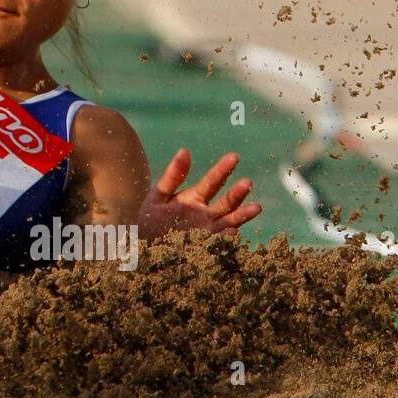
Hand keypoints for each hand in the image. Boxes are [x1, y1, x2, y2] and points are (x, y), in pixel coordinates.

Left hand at [137, 148, 260, 240]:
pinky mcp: (204, 246)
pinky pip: (218, 242)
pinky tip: (232, 232)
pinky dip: (226, 237)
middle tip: (247, 182)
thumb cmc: (150, 216)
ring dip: (242, 214)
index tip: (234, 156)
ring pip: (229, 221)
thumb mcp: (160, 194)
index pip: (213, 180)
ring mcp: (207, 230)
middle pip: (226, 201)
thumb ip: (173, 175)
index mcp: (195, 197)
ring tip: (256, 207)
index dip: (223, 169)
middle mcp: (206, 213)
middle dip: (237, 192)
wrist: (141, 244)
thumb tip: (185, 150)